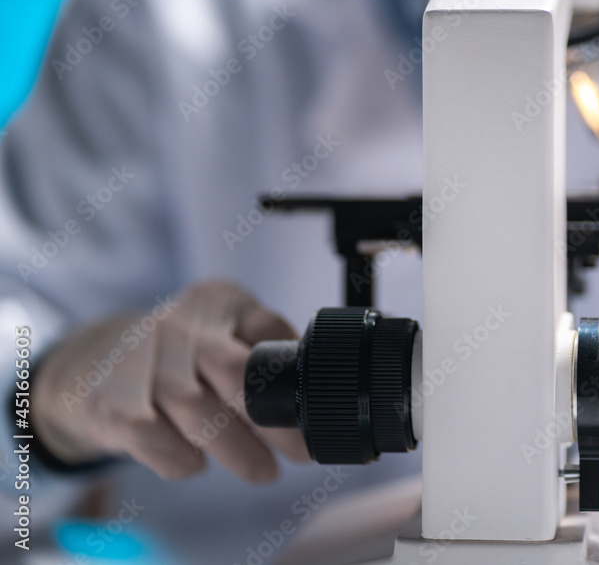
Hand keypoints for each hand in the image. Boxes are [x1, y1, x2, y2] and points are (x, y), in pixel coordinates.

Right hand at [34, 280, 310, 481]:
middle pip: (236, 372)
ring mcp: (141, 361)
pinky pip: (155, 438)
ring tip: (264, 471)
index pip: (268, 330)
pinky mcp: (112, 403)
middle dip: (276, 421)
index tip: (317, 412)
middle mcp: (179, 324)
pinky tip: (197, 464)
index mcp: (219, 302)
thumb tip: (325, 387)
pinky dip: (181, 460)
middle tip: (301, 454)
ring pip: (198, 410)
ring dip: (239, 449)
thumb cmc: (187, 358)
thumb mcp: (228, 333)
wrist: (97, 365)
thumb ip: (271, 351)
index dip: (297, 375)